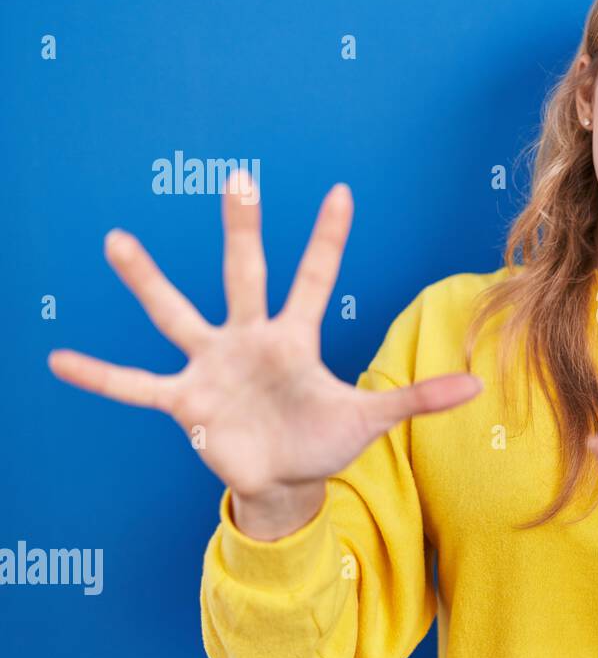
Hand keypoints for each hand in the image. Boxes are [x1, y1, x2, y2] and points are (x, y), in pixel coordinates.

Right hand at [48, 170, 482, 533]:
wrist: (283, 478)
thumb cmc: (324, 440)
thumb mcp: (372, 418)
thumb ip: (418, 398)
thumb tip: (479, 386)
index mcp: (296, 338)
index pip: (314, 277)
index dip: (327, 238)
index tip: (342, 191)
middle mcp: (250, 339)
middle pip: (245, 274)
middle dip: (243, 230)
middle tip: (238, 178)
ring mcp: (213, 365)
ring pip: (177, 314)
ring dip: (148, 282)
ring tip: (117, 240)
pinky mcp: (186, 401)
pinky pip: (136, 385)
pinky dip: (101, 375)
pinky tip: (57, 360)